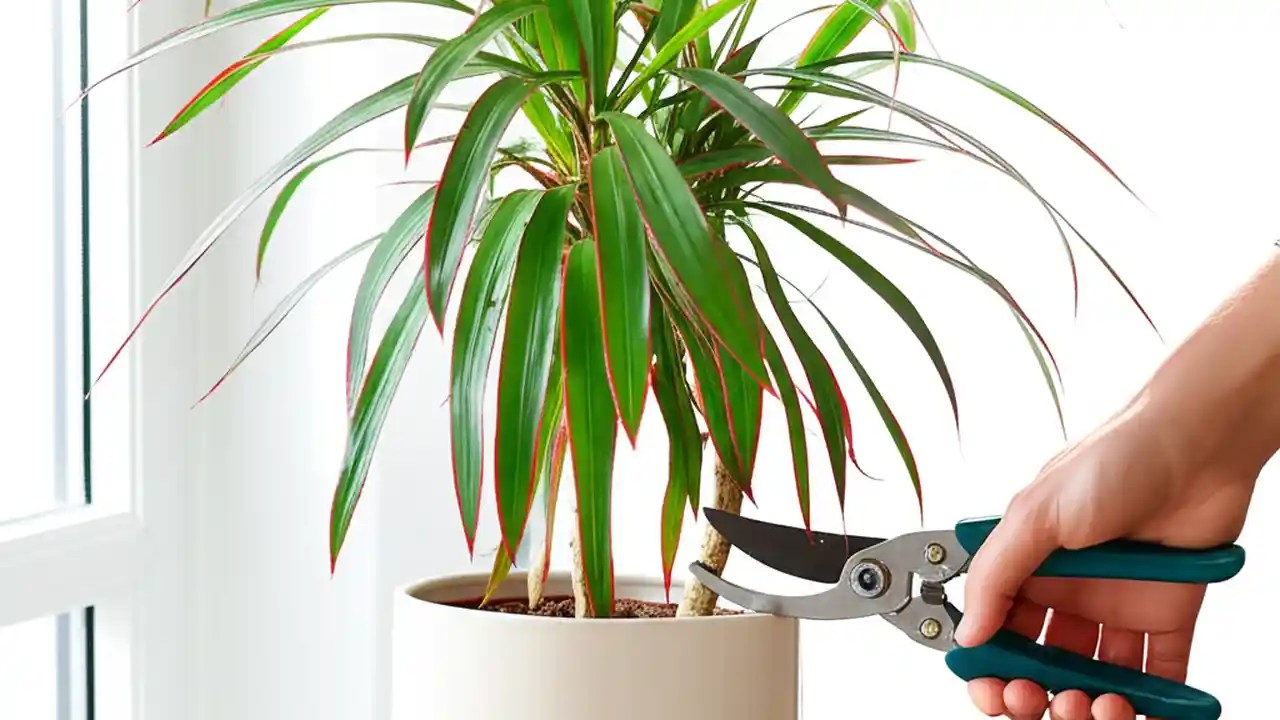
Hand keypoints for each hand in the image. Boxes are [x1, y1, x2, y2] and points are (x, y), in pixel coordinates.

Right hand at [954, 395, 1257, 719]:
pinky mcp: (1166, 614)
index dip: (989, 665)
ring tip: (1100, 705)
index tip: (993, 690)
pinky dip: (1155, 702)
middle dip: (1035, 691)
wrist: (1198, 445)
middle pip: (1041, 662)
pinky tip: (1145, 710)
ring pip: (1095, 676)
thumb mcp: (1035, 514)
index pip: (995, 629)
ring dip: (1091, 703)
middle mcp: (1067, 589)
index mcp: (1027, 565)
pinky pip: (1159, 672)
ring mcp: (1116, 605)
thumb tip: (967, 632)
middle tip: (1041, 702)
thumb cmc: (1114, 459)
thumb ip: (994, 575)